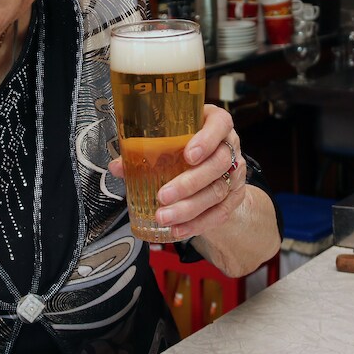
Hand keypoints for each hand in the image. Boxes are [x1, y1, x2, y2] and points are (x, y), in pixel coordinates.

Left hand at [109, 104, 245, 239]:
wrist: (209, 164)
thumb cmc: (185, 145)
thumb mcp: (169, 140)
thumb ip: (144, 150)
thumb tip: (118, 167)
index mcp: (215, 123)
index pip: (220, 124)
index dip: (206, 140)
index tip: (188, 155)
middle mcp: (229, 146)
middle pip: (218, 163)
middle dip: (190, 182)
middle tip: (163, 195)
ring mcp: (235, 172)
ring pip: (218, 191)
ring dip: (189, 208)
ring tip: (165, 217)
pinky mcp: (234, 196)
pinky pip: (220, 213)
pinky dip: (198, 223)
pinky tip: (179, 230)